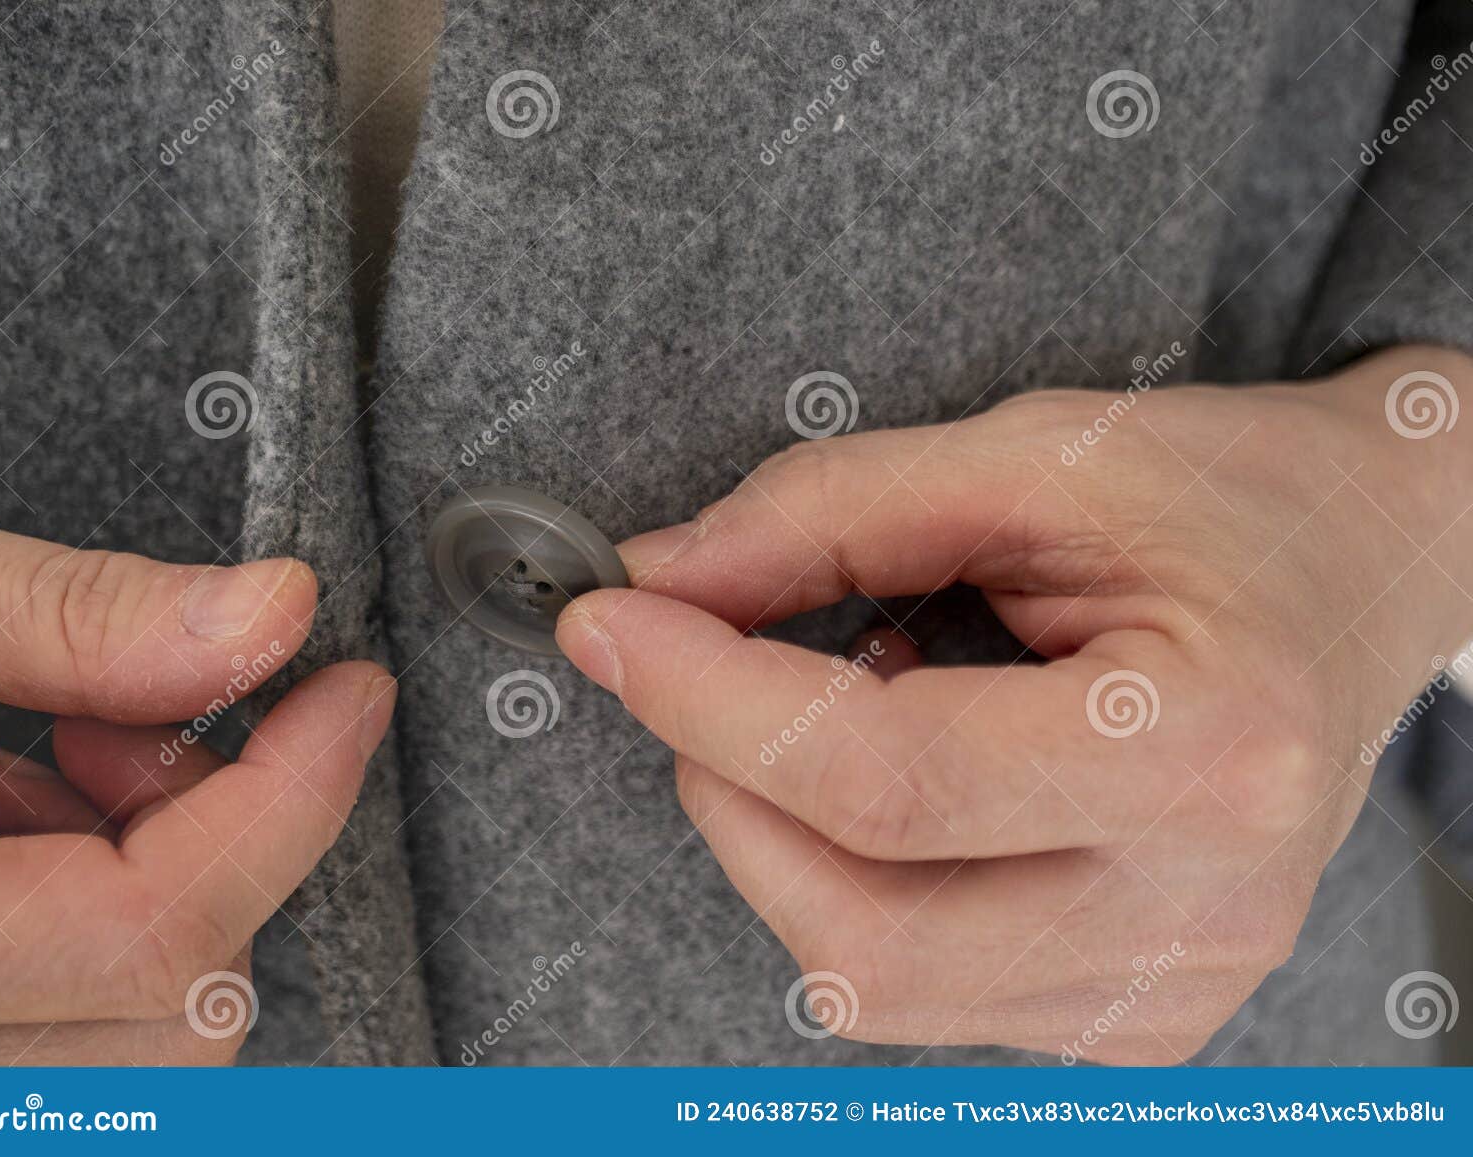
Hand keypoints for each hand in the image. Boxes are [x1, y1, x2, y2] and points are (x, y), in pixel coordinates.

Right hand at [0, 476, 395, 1064]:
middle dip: (218, 841)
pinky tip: (14, 799)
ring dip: (156, 876)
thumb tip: (272, 614)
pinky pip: (58, 1031)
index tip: (348, 693)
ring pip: (131, 1042)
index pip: (155, 931)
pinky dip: (92, 908)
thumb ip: (74, 616)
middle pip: (166, 1014)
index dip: (290, 798)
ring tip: (65, 744)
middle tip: (160, 710)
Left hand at [556, 346, 1472, 1063]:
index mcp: (1205, 747)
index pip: (883, 778)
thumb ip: (829, 515)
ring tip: (850, 712)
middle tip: (709, 670)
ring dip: (783, 844)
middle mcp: (1203, 907)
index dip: (707, 696)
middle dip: (727, 790)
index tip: (609, 626)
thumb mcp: (1033, 457)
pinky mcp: (1136, 1018)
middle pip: (863, 925)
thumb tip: (658, 582)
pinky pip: (920, 997)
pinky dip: (854, 888)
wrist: (1363, 574)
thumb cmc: (1223, 501)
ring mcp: (1173, 986)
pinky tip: (910, 790)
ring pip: (874, 983)